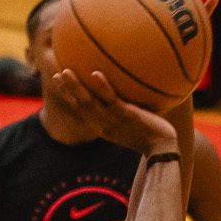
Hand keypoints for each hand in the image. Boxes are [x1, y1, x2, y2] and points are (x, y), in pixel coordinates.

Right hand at [52, 68, 179, 154]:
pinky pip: (111, 101)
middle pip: (80, 106)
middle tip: (56, 74)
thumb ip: (126, 106)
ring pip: (89, 103)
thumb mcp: (134, 121)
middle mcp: (104, 124)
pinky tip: (95, 73)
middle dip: (66, 91)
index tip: (59, 81)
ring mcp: (113, 120)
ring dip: (75, 88)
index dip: (69, 96)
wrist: (163, 147)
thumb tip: (129, 87)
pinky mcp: (126, 116)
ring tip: (65, 72)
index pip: (81, 110)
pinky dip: (102, 87)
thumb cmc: (151, 133)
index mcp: (102, 125)